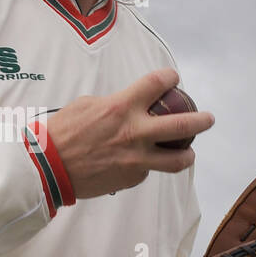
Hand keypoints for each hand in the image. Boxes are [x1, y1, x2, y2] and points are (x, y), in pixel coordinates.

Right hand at [43, 69, 214, 199]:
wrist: (47, 166)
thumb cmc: (61, 132)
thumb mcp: (86, 106)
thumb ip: (114, 105)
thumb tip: (126, 108)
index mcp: (122, 106)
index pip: (158, 84)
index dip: (170, 78)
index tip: (173, 79)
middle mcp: (135, 132)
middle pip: (183, 125)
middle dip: (201, 120)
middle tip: (208, 119)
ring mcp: (136, 159)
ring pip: (177, 160)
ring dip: (187, 154)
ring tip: (189, 153)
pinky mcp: (131, 178)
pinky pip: (146, 171)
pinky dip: (146, 166)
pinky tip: (138, 164)